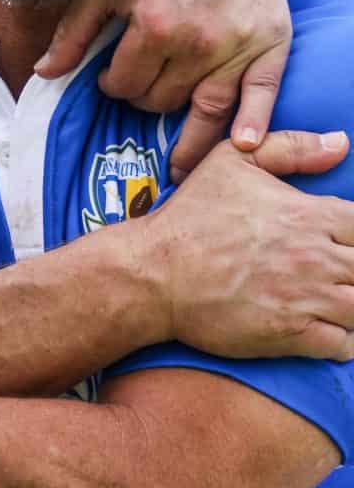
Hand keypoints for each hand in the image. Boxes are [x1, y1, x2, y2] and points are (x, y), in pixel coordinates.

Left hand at [39, 0, 290, 176]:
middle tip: (142, 87)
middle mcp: (198, 42)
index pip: (122, 85)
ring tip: (174, 145)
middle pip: (160, 101)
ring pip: (203, 110)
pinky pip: (261, 98)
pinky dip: (252, 126)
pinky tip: (239, 148)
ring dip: (184, 127)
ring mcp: (238, 46)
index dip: (112, 85)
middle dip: (143, 98)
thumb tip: (43, 73)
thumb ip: (74, 31)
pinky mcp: (271, 45)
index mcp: (154, 27)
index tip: (113, 77)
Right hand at [131, 131, 353, 360]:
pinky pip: (344, 344)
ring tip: (336, 296)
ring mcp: (305, 299)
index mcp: (308, 215)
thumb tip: (340, 142)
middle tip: (337, 269)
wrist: (152, 273)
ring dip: (353, 303)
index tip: (342, 238)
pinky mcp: (291, 335)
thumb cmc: (190, 217)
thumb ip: (290, 147)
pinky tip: (328, 327)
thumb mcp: (230, 163)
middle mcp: (314, 257)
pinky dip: (344, 339)